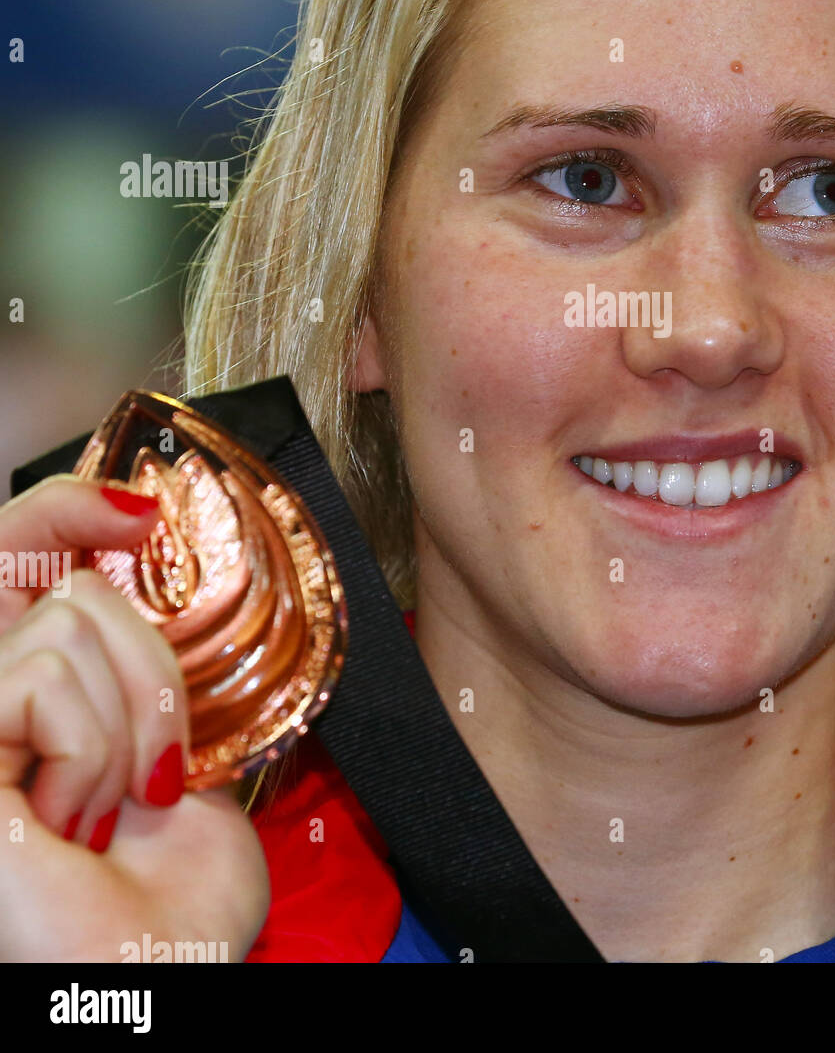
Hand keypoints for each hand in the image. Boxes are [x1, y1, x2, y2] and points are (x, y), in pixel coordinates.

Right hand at [0, 475, 269, 960]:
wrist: (164, 972)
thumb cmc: (171, 893)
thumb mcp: (174, 751)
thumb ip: (141, 666)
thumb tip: (147, 554)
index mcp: (26, 698)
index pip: (16, 550)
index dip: (65, 506)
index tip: (138, 512)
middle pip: (43, 566)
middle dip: (140, 654)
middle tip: (152, 767)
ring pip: (65, 618)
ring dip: (127, 717)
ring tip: (104, 810)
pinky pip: (41, 673)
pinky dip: (91, 742)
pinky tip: (72, 822)